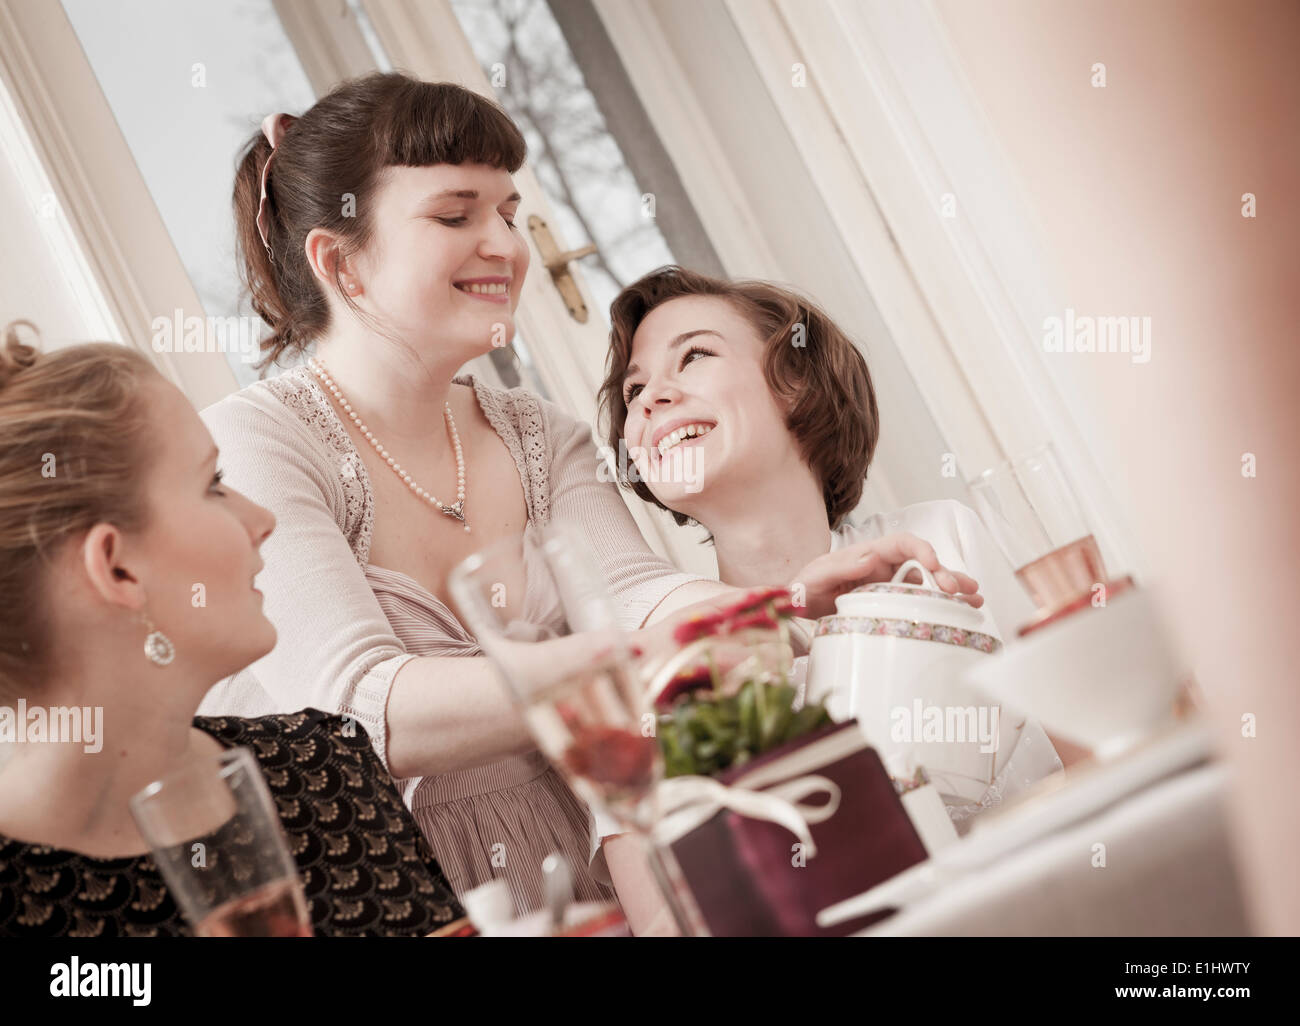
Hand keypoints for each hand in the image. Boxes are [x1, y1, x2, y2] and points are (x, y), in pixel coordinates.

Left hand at [788, 532, 982, 619]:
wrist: (797, 609)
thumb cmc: (806, 586)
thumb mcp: (817, 574)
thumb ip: (841, 566)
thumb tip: (870, 557)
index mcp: (869, 554)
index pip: (902, 544)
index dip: (921, 550)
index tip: (932, 564)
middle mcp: (885, 567)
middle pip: (922, 564)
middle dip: (943, 573)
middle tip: (957, 589)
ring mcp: (890, 586)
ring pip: (927, 582)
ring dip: (951, 587)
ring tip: (974, 597)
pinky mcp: (891, 604)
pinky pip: (920, 602)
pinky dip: (941, 605)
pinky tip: (961, 610)